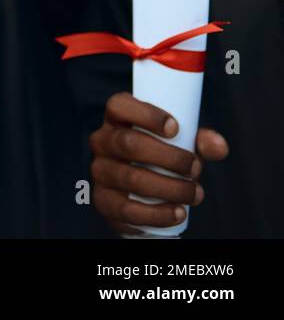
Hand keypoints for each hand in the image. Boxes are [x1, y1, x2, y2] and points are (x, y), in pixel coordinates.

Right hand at [88, 91, 228, 234]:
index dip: (146, 115)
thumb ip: (200, 141)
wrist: (143, 194)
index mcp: (117, 120)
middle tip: (196, 168)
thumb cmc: (163, 158)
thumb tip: (218, 146)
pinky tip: (178, 212)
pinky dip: (158, 213)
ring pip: (131, 178)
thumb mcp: (181, 143)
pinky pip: (127, 209)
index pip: (119, 106)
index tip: (175, 128)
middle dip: (170, 157)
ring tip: (195, 193)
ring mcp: (100, 171)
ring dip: (171, 188)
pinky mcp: (104, 201)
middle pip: (129, 143)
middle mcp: (102, 142)